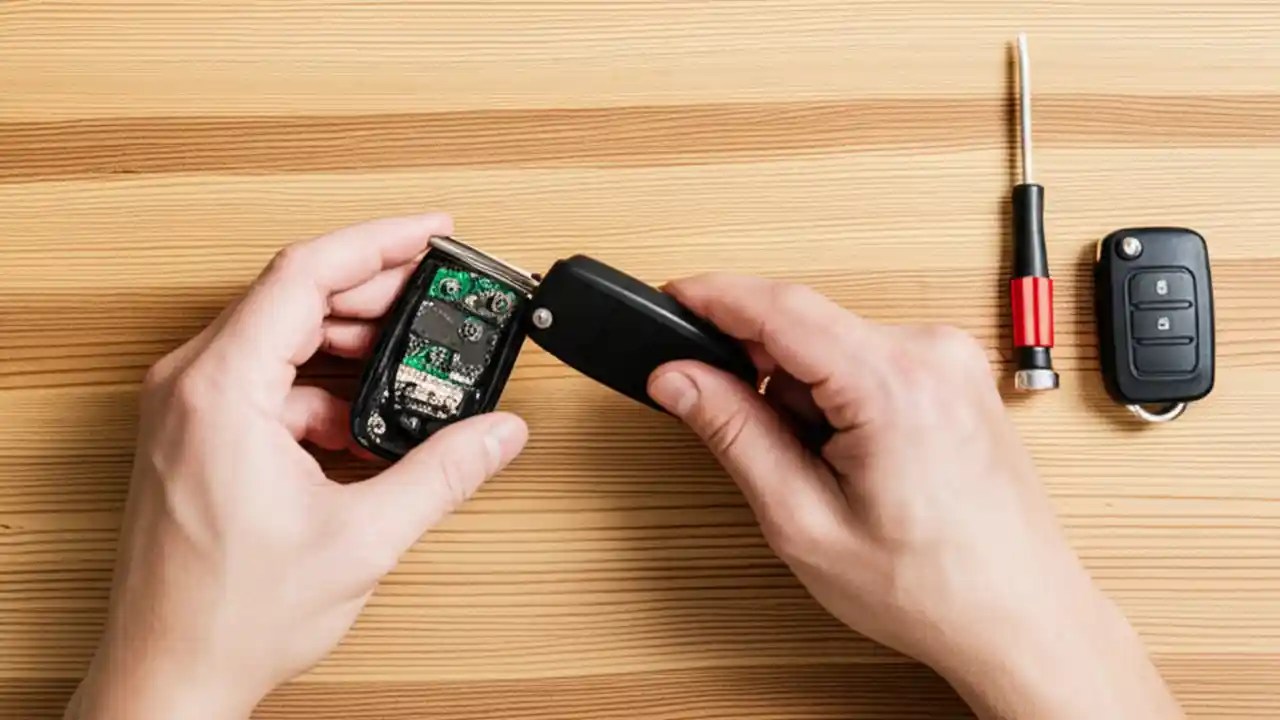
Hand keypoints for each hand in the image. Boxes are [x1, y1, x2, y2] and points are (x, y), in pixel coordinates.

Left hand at [68, 215, 527, 719]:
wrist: (169, 675)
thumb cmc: (229, 615)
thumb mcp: (363, 537)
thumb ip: (443, 472)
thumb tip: (497, 433)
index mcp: (222, 390)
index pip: (306, 273)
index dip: (379, 241)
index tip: (432, 231)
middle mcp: (192, 386)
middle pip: (294, 296)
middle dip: (375, 292)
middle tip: (440, 299)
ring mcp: (188, 409)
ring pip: (282, 336)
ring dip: (350, 343)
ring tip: (412, 362)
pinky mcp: (197, 434)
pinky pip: (268, 380)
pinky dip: (323, 388)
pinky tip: (364, 424)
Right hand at [648, 275, 1182, 719]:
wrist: (1021, 616)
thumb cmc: (931, 587)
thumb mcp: (804, 521)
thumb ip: (735, 434)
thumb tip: (679, 378)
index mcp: (893, 384)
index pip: (781, 307)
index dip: (713, 296)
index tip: (669, 298)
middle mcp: (932, 353)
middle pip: (805, 326)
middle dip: (762, 376)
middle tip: (761, 448)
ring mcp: (951, 359)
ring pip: (834, 345)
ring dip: (805, 395)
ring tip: (826, 471)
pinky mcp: (956, 373)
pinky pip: (869, 359)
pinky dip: (840, 397)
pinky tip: (854, 457)